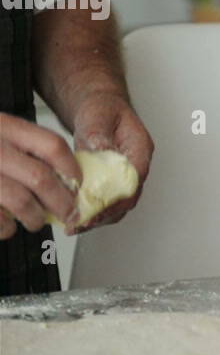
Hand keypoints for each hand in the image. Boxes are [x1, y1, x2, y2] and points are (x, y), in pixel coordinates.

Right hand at [0, 113, 81, 238]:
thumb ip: (19, 147)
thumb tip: (62, 177)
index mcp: (1, 126)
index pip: (51, 144)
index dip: (71, 167)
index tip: (77, 183)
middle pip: (41, 178)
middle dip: (61, 202)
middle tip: (68, 213)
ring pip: (22, 202)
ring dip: (35, 218)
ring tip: (35, 221)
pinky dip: (7, 228)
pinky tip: (6, 226)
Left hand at [67, 92, 153, 233]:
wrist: (99, 109)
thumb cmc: (103, 108)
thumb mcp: (98, 114)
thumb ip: (98, 131)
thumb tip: (101, 147)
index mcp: (140, 148)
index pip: (135, 178)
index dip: (119, 197)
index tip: (100, 208)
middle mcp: (136, 165)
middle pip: (129, 197)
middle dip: (107, 214)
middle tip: (84, 222)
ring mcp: (124, 175)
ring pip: (119, 204)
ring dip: (99, 217)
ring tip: (77, 224)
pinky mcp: (111, 181)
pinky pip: (106, 201)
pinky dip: (92, 211)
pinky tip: (75, 216)